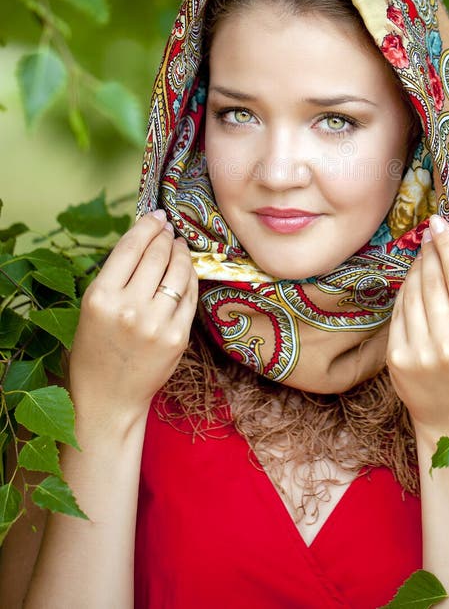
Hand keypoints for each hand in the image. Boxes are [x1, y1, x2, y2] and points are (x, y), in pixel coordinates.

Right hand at [69, 210, 197, 423]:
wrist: (108, 398)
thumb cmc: (95, 349)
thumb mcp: (93, 307)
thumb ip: (118, 273)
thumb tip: (146, 235)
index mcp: (101, 297)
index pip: (131, 247)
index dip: (147, 226)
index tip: (157, 215)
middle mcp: (129, 308)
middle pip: (157, 255)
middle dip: (166, 236)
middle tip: (168, 229)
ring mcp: (157, 323)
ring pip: (178, 271)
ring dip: (181, 252)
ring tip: (178, 246)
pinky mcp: (178, 336)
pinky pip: (189, 295)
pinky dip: (189, 278)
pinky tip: (185, 271)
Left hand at [386, 214, 448, 440]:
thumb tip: (445, 254)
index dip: (448, 246)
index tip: (439, 222)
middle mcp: (448, 343)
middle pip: (432, 283)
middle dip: (429, 253)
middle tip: (428, 232)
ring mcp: (419, 351)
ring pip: (412, 295)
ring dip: (415, 270)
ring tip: (420, 255)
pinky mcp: (397, 358)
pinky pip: (398, 314)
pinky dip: (403, 294)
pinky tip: (409, 283)